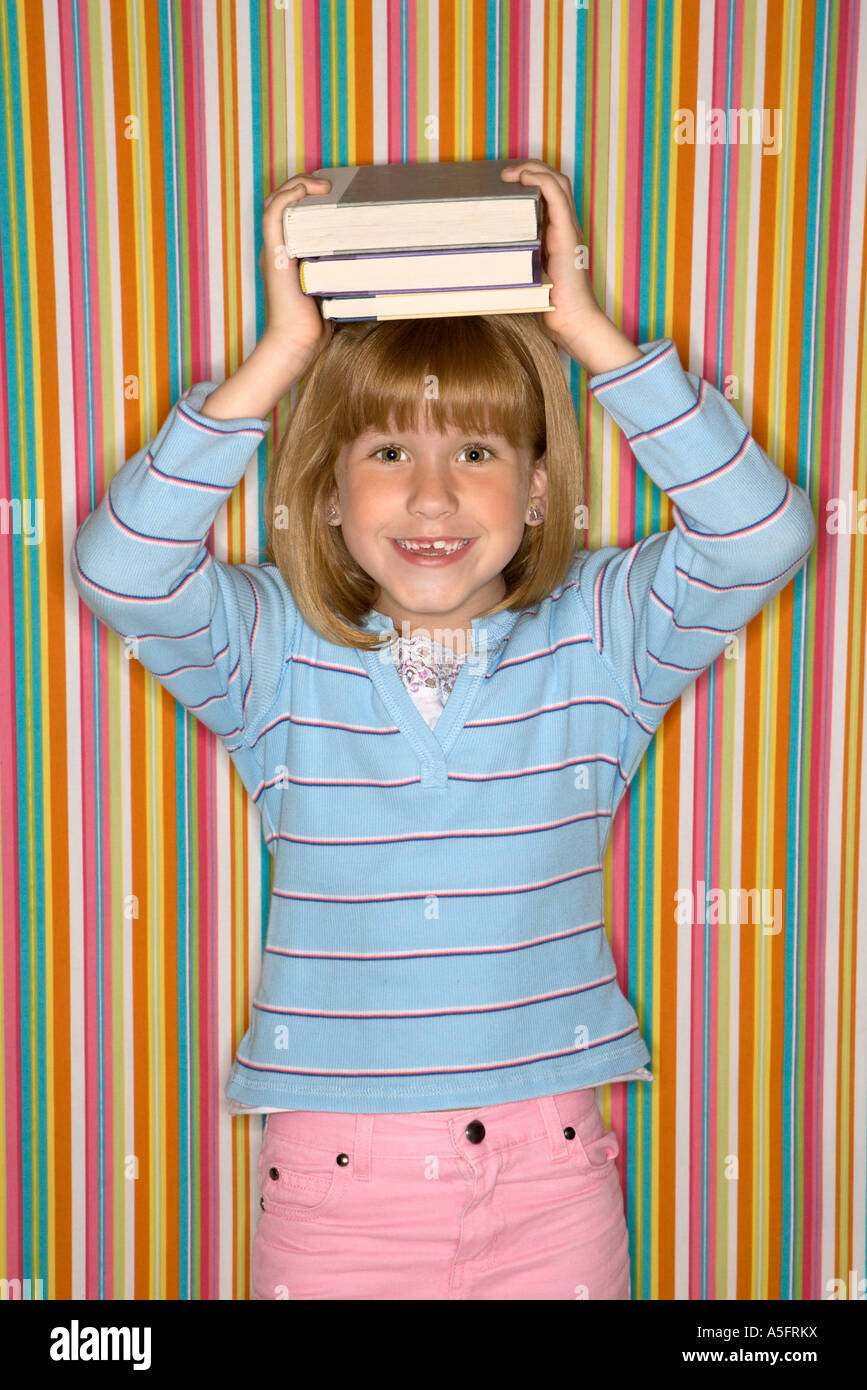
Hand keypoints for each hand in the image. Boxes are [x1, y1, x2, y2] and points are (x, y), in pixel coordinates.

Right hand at [259, 173, 334, 368]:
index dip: (309, 194)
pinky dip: (288, 196)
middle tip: (332, 185)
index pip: (293, 211)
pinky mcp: (273, 255)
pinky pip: (273, 214)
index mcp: (289, 253)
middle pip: (284, 200)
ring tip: (323, 185)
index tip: (337, 192)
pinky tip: (306, 191)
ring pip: (276, 201)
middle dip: (305, 183)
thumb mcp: (334, 287)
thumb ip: (343, 268)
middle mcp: (278, 247)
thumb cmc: (315, 325)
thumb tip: (375, 257)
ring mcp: (273, 250)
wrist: (297, 344)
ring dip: (299, 184)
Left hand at [500, 160, 605, 354]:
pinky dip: (541, 180)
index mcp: (557, 233)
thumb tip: (482, 254)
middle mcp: (565, 226)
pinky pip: (557, 196)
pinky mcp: (567, 235)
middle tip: (504, 173)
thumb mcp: (525, 273)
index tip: (504, 182)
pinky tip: (524, 179)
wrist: (571, 321)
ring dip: (533, 170)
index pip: (549, 192)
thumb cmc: (548, 304)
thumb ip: (513, 258)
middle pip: (554, 181)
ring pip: (557, 182)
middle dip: (530, 168)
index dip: (530, 178)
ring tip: (510, 173)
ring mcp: (568, 229)